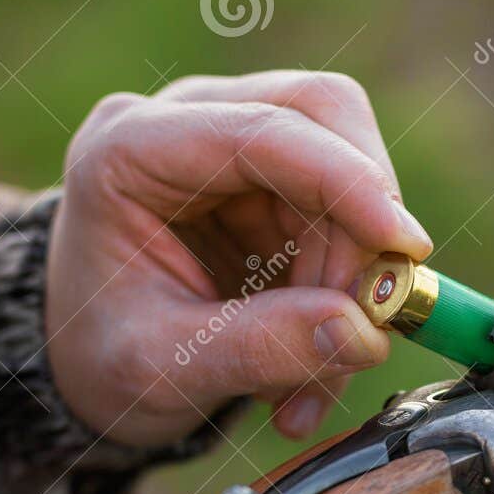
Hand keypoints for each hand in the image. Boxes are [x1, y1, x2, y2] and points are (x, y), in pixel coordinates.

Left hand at [45, 70, 433, 444]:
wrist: (87, 364)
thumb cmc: (104, 359)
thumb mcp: (162, 368)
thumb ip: (257, 348)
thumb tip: (362, 332)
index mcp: (127, 149)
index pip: (261, 130)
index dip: (346, 181)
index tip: (405, 248)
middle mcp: (184, 121)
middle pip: (321, 116)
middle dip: (362, 223)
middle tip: (363, 324)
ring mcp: (231, 140)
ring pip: (347, 169)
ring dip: (355, 276)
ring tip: (317, 377)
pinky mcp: (271, 178)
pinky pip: (346, 214)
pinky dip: (347, 290)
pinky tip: (315, 359)